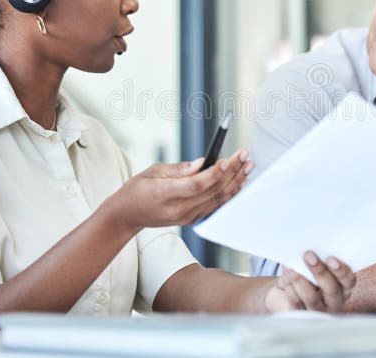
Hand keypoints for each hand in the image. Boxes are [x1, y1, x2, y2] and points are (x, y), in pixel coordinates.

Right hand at [109, 150, 252, 229]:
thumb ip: (179, 169)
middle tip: (245, 155)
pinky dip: (228, 193)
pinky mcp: (191, 219)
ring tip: (248, 166)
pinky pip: (215, 206)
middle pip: (212, 191)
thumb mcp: (152, 172)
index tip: (228, 159)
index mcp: (165, 195)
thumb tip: (202, 162)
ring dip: (236, 182)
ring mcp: (186, 217)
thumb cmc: (137, 188)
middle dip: (232, 172)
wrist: (127, 215)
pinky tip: (238, 181)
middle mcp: (179, 210)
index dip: (214, 173)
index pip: (195, 185)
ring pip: (218, 200)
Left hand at [264, 252, 355, 312]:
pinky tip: (285, 274)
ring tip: (291, 266)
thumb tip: (311, 246)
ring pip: (312, 298)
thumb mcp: (313, 266)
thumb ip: (318, 259)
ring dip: (300, 280)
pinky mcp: (299, 315)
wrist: (284, 294)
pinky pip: (296, 302)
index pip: (349, 281)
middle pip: (331, 290)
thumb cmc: (304, 274)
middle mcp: (333, 302)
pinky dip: (289, 286)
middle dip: (320, 271)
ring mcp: (317, 311)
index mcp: (343, 287)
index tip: (330, 258)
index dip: (342, 271)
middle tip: (308, 255)